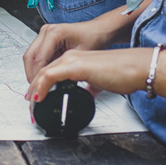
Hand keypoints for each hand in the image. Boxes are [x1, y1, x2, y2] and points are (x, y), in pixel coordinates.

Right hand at [23, 21, 114, 82]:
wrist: (98, 30)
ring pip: (30, 56)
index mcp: (54, 33)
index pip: (39, 59)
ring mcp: (44, 34)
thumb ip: (66, 70)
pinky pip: (36, 55)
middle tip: (34, 90)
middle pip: (30, 57)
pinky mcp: (45, 39)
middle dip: (31, 75)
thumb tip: (55, 85)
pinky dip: (37, 67)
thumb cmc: (93, 38)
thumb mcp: (80, 57)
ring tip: (37, 86)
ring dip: (32, 71)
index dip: (38, 77)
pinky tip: (42, 77)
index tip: (38, 90)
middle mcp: (47, 31)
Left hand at [25, 47, 151, 105]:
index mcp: (73, 60)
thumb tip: (87, 95)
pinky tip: (39, 98)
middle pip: (41, 73)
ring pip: (42, 74)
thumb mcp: (99, 83)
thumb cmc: (122, 74)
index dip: (38, 87)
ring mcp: (71, 60)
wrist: (134, 68)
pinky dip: (42, 88)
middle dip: (33, 91)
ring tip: (33, 107)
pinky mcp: (75, 66)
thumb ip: (90, 87)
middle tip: (31, 107)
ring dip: (34, 92)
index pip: (48, 72)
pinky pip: (50, 76)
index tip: (36, 101)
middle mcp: (69, 57)